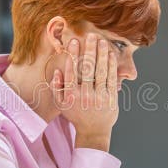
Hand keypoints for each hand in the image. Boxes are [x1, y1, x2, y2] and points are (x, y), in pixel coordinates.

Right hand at [51, 33, 118, 150]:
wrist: (93, 131)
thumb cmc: (76, 114)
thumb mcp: (61, 104)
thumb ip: (56, 88)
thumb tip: (57, 71)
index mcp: (70, 95)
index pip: (71, 71)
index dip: (72, 55)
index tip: (74, 41)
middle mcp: (84, 95)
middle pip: (87, 68)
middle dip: (89, 50)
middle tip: (91, 35)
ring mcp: (99, 97)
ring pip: (100, 71)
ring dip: (101, 54)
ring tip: (102, 41)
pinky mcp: (111, 98)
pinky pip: (111, 79)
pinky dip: (111, 66)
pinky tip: (110, 55)